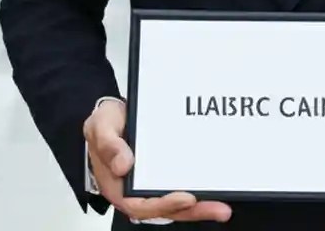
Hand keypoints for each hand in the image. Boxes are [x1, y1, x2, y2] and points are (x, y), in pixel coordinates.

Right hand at [83, 99, 231, 222]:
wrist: (117, 113)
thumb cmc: (107, 123)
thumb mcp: (101, 126)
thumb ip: (108, 144)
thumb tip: (122, 165)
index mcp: (118, 184)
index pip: (139, 205)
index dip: (163, 205)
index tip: (187, 199)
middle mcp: (137, 189)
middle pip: (165, 209)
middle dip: (193, 211)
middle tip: (219, 209)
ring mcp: (153, 184)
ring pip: (178, 203)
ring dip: (202, 208)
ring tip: (224, 209)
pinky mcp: (166, 175)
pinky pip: (184, 187)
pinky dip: (201, 193)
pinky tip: (221, 190)